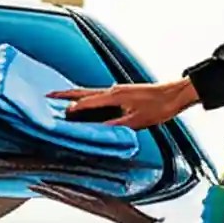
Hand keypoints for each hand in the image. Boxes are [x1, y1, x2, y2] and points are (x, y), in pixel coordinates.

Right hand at [46, 79, 198, 130]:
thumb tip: (99, 132)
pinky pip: (99, 95)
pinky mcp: (122, 93)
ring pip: (90, 93)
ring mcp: (117, 90)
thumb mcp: (137, 121)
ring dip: (75, 96)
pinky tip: (86, 104)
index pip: (87, 102)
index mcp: (114, 96)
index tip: (57, 112)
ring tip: (61, 99)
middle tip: (48, 95)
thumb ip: (116, 126)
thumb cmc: (159, 107)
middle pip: (84, 92)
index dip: (72, 108)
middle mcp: (113, 90)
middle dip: (65, 94)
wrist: (175, 95)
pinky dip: (87, 98)